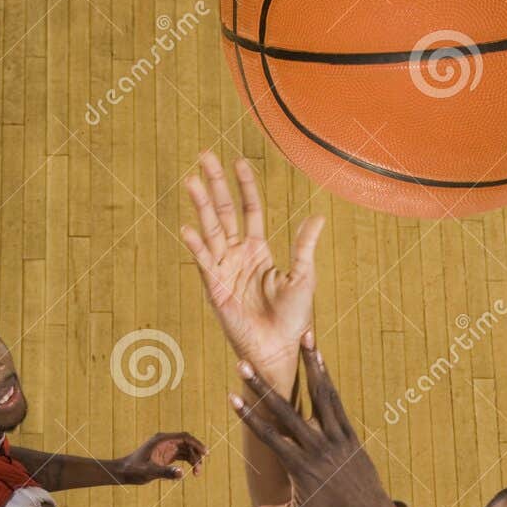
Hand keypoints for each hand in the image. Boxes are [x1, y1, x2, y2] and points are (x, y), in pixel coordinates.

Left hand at [118, 431, 206, 483]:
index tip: (205, 453)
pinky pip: (182, 456)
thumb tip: (182, 473)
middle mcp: (165, 441)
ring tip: (196, 474)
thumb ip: (165, 472)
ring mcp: (166, 448)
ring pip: (186, 451)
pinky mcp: (166, 456)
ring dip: (193, 460)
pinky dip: (188, 463)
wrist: (124, 472)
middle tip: (198, 471)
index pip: (184, 437)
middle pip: (188, 444)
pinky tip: (188, 473)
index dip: (197, 444)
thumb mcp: (149, 472)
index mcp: (162, 440)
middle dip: (196, 455)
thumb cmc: (134, 470)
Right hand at [181, 151, 324, 389]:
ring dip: (201, 206)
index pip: (249, 210)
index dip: (244, 186)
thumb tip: (317, 217)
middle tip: (204, 156)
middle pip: (224, 212)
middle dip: (214, 184)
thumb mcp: (303, 277)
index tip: (238, 161)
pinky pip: (205, 264)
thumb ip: (304, 247)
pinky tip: (188, 229)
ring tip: (191, 181)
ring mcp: (224, 271)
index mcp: (258, 251)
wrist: (280, 350)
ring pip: (211, 231)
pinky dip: (196, 247)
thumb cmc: (292, 319)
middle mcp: (237, 256)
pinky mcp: (217, 290)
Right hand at [232, 339, 409, 506]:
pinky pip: (337, 402)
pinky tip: (319, 358)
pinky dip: (327, 379)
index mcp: (300, 467)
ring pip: (319, 396)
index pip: (270, 436)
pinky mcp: (350, 434)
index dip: (249, 416)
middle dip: (263, 387)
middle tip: (244, 364)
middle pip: (286, 411)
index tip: (232, 397)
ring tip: (303, 336)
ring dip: (309, 365)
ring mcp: (336, 438)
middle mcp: (317, 448)